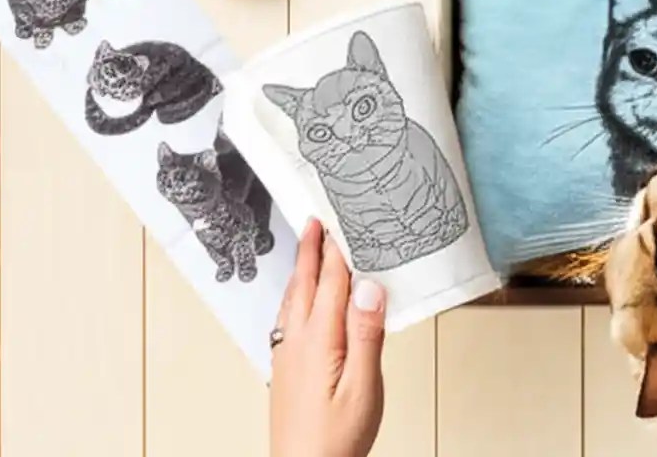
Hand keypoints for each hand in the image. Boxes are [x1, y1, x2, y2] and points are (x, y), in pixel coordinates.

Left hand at [271, 219, 387, 456]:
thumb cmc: (334, 440)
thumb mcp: (363, 387)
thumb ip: (366, 335)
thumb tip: (369, 287)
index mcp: (319, 340)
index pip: (332, 283)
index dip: (337, 250)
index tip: (341, 222)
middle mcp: (298, 343)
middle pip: (305, 285)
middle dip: (311, 250)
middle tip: (314, 221)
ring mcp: (288, 356)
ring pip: (293, 301)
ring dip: (301, 271)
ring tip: (306, 251)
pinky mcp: (286, 370)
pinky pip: (288, 319)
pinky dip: (296, 297)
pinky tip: (299, 303)